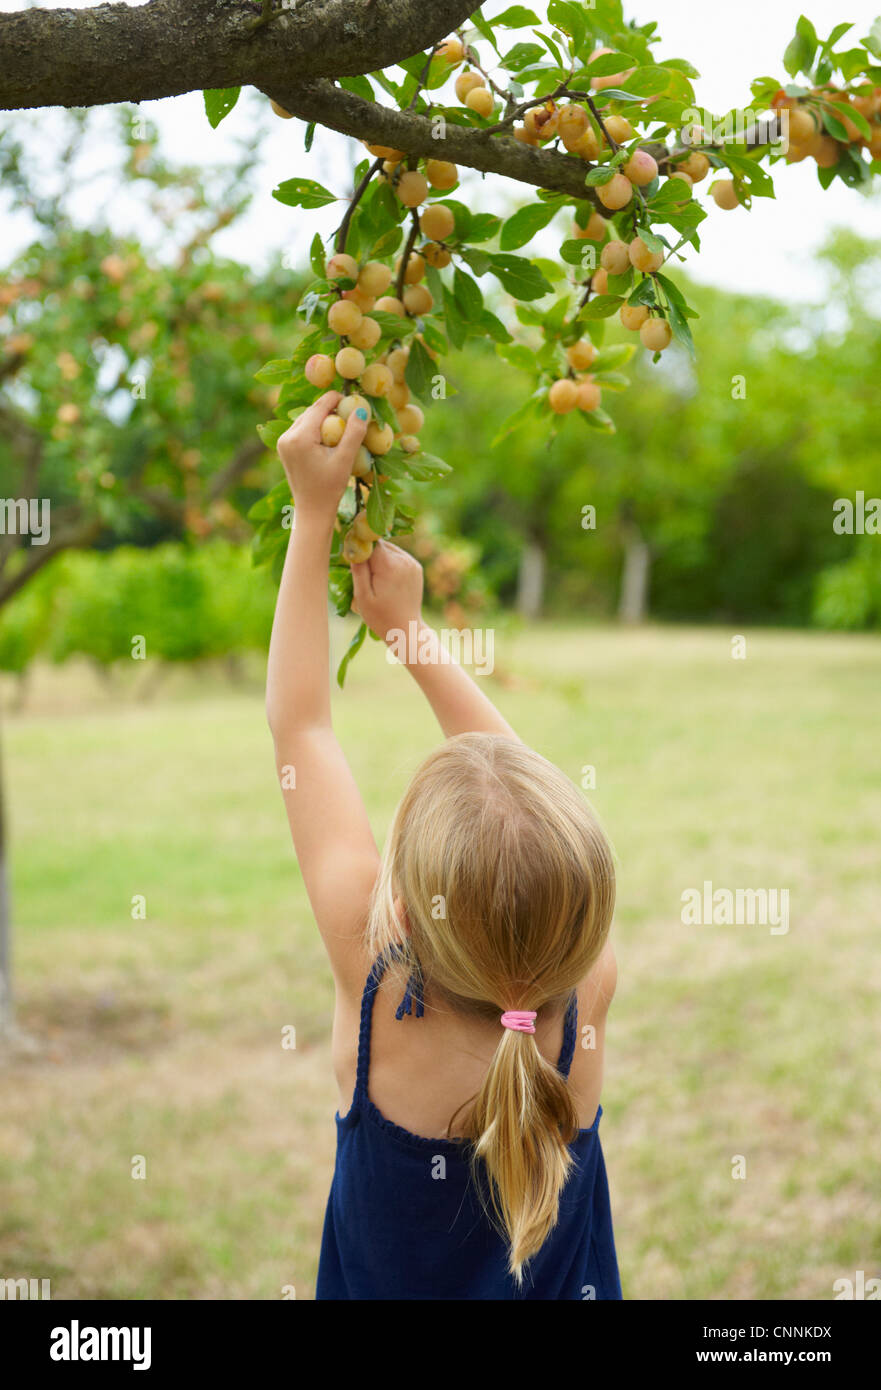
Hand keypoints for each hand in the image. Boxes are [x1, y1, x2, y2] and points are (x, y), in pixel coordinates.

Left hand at [277, 391, 367, 519]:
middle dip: (332, 409)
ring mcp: (282, 441)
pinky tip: (329, 439)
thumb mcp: (345, 460)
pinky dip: (315, 428)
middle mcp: (286, 435)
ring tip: (342, 428)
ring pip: (306, 418)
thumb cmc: (330, 488)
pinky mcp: (283, 447)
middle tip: (351, 414)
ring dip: (324, 418)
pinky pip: (301, 428)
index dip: (338, 399)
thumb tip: (362, 408)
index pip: (320, 405)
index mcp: (300, 437)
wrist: (311, 511)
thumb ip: (354, 433)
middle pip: (312, 410)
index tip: (355, 402)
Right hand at [351, 540, 424, 642]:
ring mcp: (412, 563)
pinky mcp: (416, 567)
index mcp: (390, 566)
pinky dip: (390, 563)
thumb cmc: (381, 617)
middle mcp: (404, 560)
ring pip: (389, 549)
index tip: (355, 560)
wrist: (406, 629)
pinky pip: (398, 556)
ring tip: (377, 580)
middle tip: (366, 576)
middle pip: (380, 544)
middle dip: (370, 555)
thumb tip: (355, 547)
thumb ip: (359, 570)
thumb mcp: (363, 596)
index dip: (361, 547)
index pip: (371, 542)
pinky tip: (387, 580)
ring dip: (380, 558)